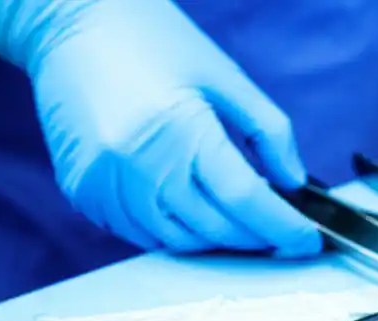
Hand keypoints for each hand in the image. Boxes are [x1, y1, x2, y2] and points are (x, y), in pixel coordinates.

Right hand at [0, 0, 320, 256]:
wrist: (69, 20)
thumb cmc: (153, 39)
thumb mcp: (226, 76)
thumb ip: (269, 132)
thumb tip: (295, 182)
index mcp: (179, 128)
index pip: (244, 199)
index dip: (282, 228)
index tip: (308, 241)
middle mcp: (137, 163)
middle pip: (214, 228)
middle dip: (256, 237)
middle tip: (280, 231)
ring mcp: (104, 183)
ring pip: (178, 241)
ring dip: (217, 240)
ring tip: (240, 222)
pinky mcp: (82, 191)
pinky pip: (139, 233)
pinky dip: (175, 232)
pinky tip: (194, 212)